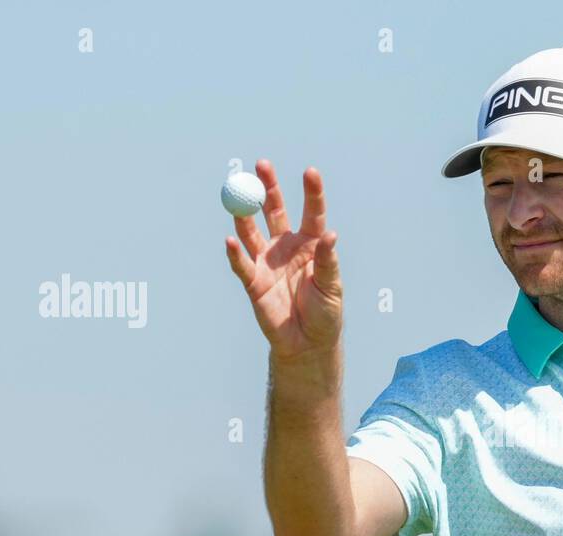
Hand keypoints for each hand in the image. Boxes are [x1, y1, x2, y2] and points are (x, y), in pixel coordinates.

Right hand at [224, 159, 342, 361]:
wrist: (307, 344)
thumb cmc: (325, 314)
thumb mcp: (332, 287)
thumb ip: (327, 261)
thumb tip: (330, 234)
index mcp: (310, 245)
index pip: (312, 213)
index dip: (311, 192)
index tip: (310, 171)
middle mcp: (286, 246)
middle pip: (274, 210)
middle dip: (267, 188)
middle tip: (261, 164)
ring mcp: (267, 261)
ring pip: (252, 231)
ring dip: (245, 215)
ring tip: (241, 200)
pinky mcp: (253, 281)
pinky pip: (240, 263)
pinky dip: (234, 252)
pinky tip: (230, 239)